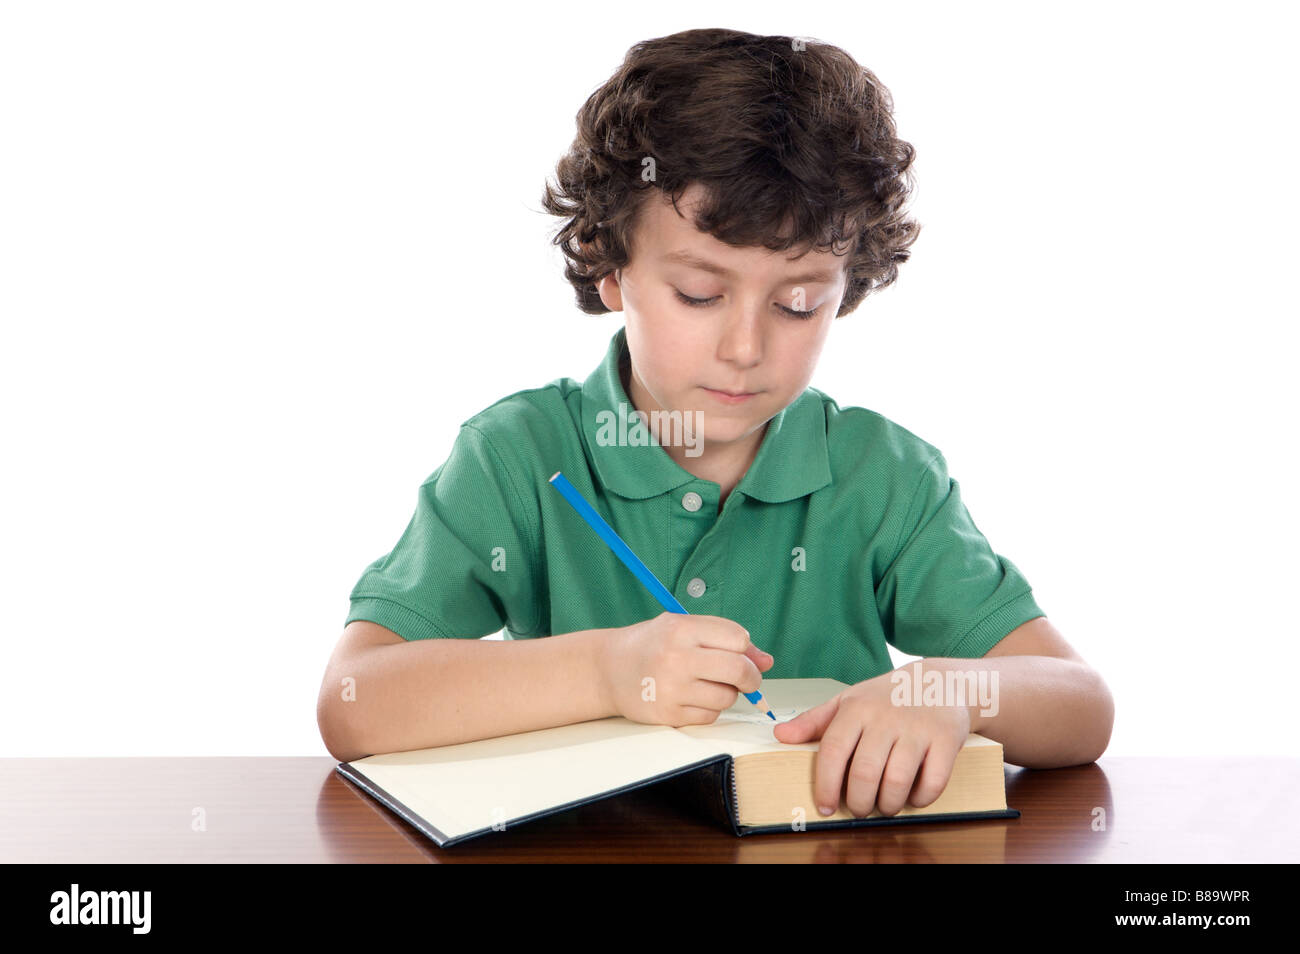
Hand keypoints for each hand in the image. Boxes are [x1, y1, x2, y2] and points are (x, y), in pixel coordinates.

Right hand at [596, 611, 774, 725]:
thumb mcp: (682, 627)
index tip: (742, 654)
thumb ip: (724, 638)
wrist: (608, 670)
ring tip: (707, 684)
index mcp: (681, 629)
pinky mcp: (668, 714)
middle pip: (739, 670)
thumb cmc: (651, 645)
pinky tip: (692, 698)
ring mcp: (671, 689)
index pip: (738, 639)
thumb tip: (766, 660)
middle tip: (747, 678)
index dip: (747, 649)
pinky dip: (709, 709)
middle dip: (751, 677)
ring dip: (727, 693)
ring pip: (727, 697)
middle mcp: (676, 658)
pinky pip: (710, 715)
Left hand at [773, 666, 971, 817]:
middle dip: (858, 802)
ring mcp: (918, 728)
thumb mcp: (849, 701)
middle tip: (859, 809)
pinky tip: (912, 797)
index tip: (825, 807)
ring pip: (896, 781)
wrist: (940, 682)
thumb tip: (779, 735)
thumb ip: (814, 721)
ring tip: (884, 806)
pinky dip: (920, 799)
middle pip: (864, 773)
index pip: (833, 751)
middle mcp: (886, 717)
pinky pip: (932, 781)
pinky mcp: (946, 739)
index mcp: (857, 708)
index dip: (825, 785)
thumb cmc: (888, 697)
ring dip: (887, 805)